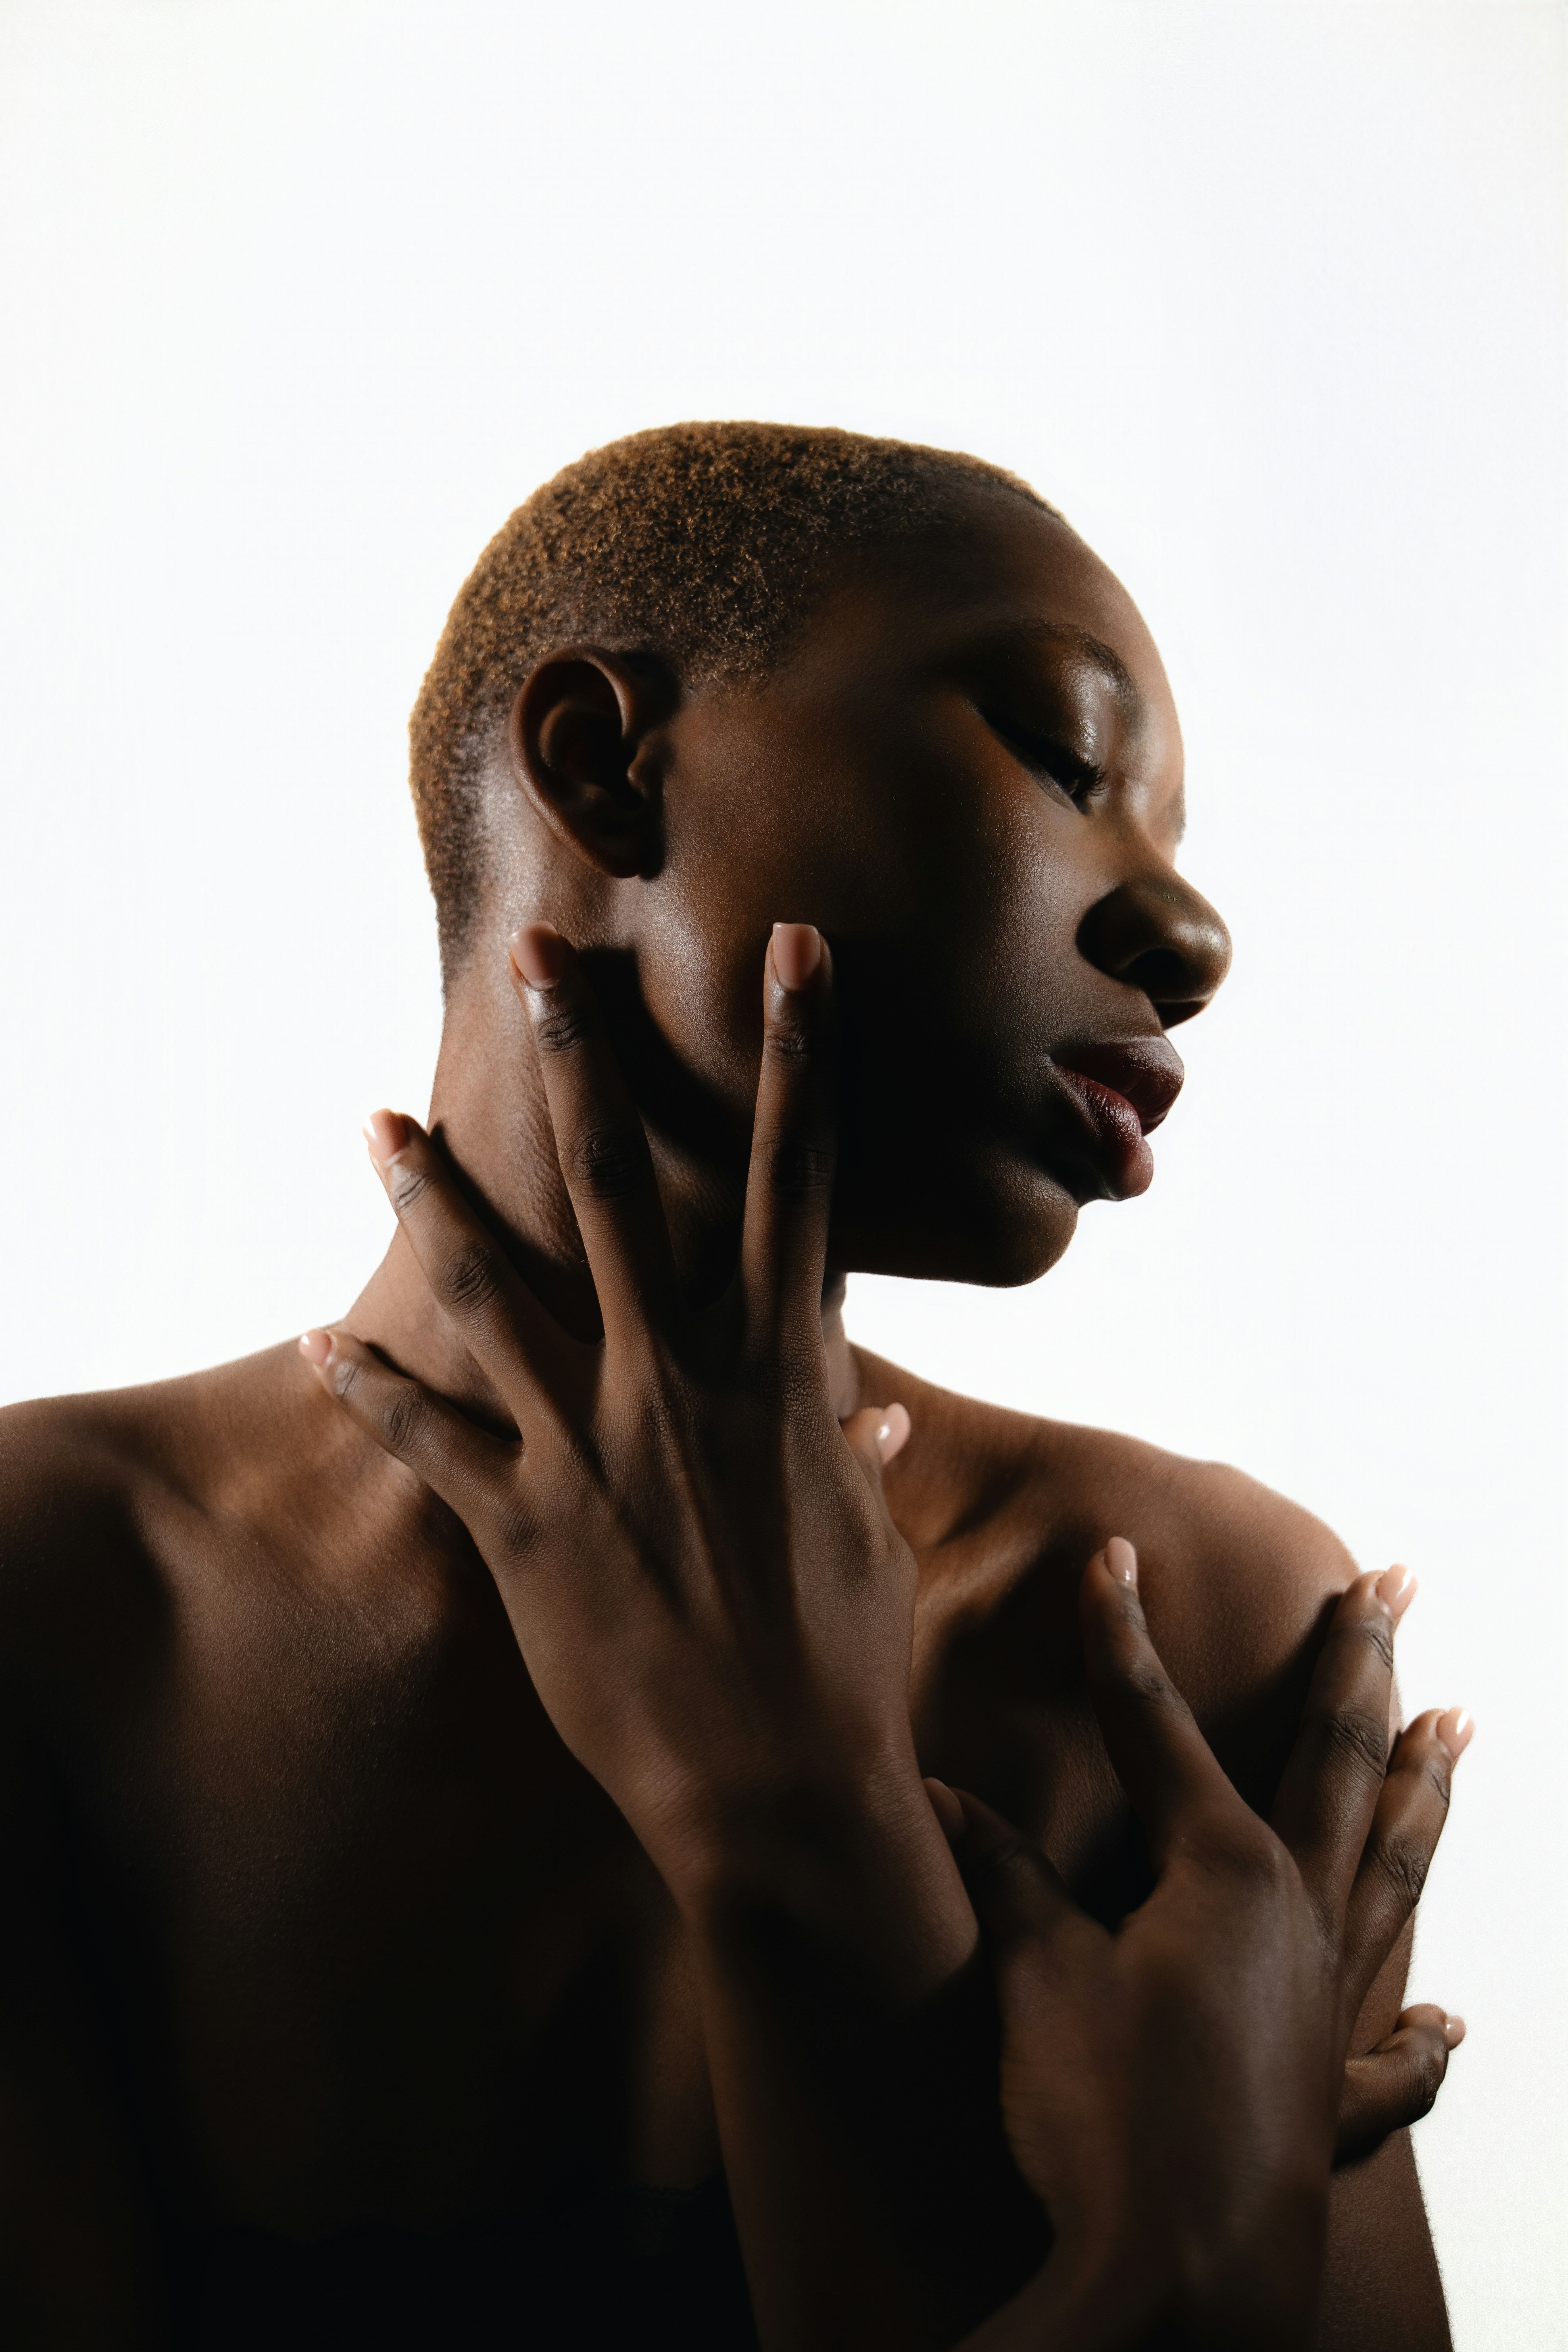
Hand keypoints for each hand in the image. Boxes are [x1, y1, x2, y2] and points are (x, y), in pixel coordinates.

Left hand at [302, 921, 966, 1977]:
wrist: (782, 1788)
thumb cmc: (847, 1659)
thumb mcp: (862, 1533)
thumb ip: (844, 1450)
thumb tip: (860, 1404)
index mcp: (780, 1369)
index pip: (799, 1174)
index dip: (801, 1052)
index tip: (798, 952)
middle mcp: (678, 1382)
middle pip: (623, 1185)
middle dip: (584, 1061)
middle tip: (542, 960)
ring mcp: (592, 1450)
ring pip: (490, 1291)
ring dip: (429, 1201)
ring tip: (370, 1123)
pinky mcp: (523, 1529)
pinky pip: (428, 1441)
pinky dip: (370, 1389)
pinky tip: (317, 1341)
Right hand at [937, 1541, 1468, 2350]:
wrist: (1173, 2283)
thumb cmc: (1102, 2118)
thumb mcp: (1036, 1978)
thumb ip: (1004, 1878)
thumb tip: (947, 1797)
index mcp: (1223, 1875)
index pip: (1158, 1723)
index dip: (1124, 1638)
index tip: (1118, 1557)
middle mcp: (1295, 1922)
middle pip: (1335, 1763)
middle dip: (1359, 1666)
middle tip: (1393, 1586)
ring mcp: (1324, 2009)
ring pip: (1391, 1873)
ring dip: (1422, 1799)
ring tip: (1460, 1728)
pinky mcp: (1326, 2099)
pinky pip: (1390, 2060)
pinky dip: (1418, 2043)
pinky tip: (1449, 2023)